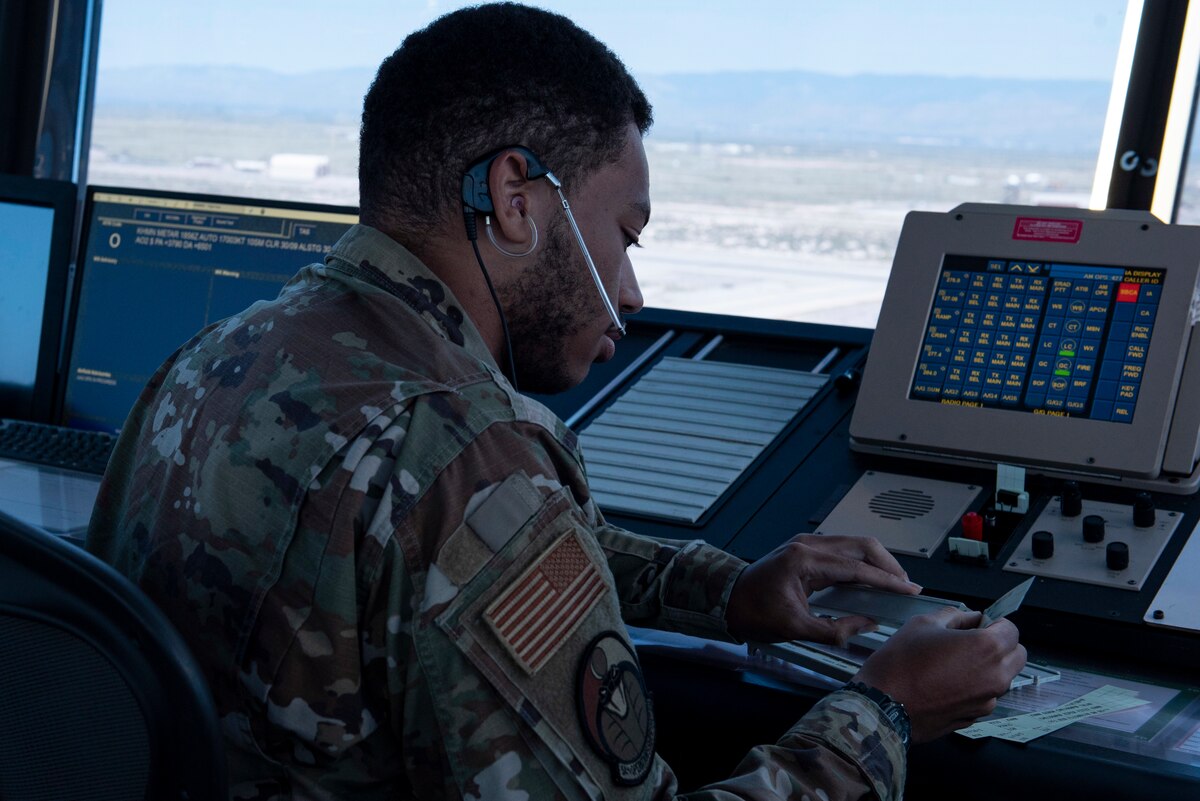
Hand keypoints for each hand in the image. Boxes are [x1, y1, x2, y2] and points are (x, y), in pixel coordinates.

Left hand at [724, 533, 920, 644]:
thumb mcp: (794, 629)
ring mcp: (805, 543)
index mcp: (804, 561)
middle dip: (888, 564)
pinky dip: (860, 560)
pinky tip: (870, 576)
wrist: (726, 599)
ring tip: (893, 581)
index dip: (887, 580)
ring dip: (876, 560)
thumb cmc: (752, 611)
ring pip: (853, 543)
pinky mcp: (804, 549)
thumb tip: (866, 624)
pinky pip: (841, 549)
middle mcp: (806, 545)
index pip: (856, 567)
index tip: (908, 589)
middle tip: (906, 585)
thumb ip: (834, 630)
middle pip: (861, 545)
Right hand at [852, 607, 1026, 741]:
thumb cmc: (900, 664)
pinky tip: (947, 683)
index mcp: (987, 648)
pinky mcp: (974, 717)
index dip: (995, 623)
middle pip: (1017, 656)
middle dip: (1001, 645)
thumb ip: (953, 616)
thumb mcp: (923, 624)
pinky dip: (974, 688)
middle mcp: (995, 676)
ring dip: (989, 668)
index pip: (1012, 630)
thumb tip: (969, 618)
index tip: (979, 623)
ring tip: (955, 663)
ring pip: (1002, 678)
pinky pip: (984, 697)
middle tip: (972, 641)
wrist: (883, 705)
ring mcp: (986, 701)